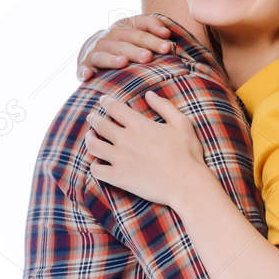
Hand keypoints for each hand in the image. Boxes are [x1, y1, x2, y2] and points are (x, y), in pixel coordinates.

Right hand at [77, 14, 173, 81]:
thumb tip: (167, 33)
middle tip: (149, 56)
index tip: (167, 41)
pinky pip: (84, 68)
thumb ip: (153, 27)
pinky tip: (88, 76)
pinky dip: (84, 72)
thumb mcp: (137, 31)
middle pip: (125, 41)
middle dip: (138, 48)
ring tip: (123, 62)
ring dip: (113, 59)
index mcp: (124, 27)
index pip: (140, 26)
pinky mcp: (85, 65)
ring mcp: (96, 51)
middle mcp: (109, 37)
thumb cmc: (124, 42)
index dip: (153, 32)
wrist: (93, 49)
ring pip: (105, 54)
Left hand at [84, 90, 209, 207]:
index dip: (106, 102)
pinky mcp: (118, 177)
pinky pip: (96, 170)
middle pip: (99, 124)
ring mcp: (119, 159)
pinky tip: (98, 164)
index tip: (103, 100)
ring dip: (89, 139)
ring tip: (90, 137)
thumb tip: (149, 94)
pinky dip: (94, 166)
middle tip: (92, 117)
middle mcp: (124, 139)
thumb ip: (164, 106)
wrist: (187, 185)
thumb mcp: (182, 124)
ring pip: (93, 145)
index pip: (113, 107)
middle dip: (93, 118)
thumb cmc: (188, 155)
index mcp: (139, 125)